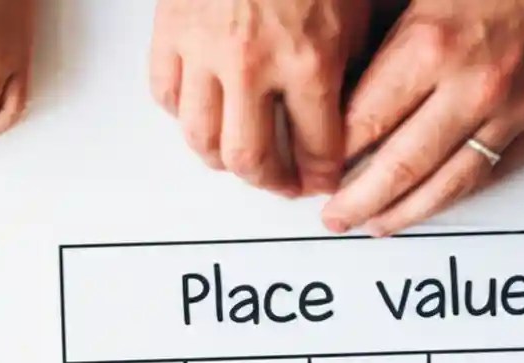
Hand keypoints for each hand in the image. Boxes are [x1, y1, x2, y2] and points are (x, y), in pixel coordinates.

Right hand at [149, 0, 371, 195]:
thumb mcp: (356, 3)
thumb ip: (354, 54)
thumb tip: (357, 98)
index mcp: (309, 58)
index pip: (317, 145)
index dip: (322, 173)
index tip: (323, 179)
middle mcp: (252, 65)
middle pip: (251, 159)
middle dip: (271, 182)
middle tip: (282, 183)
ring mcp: (204, 52)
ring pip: (202, 139)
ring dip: (222, 160)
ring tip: (239, 159)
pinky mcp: (170, 33)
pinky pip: (167, 97)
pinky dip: (183, 115)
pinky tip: (202, 113)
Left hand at [323, 0, 523, 235]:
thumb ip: (375, 50)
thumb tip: (330, 102)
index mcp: (430, 46)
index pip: (365, 123)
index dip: (334, 157)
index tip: (318, 172)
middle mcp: (471, 83)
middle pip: (400, 166)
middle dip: (359, 200)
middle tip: (335, 215)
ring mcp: (509, 108)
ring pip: (445, 184)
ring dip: (403, 212)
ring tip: (374, 223)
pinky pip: (485, 176)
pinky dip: (449, 199)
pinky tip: (424, 206)